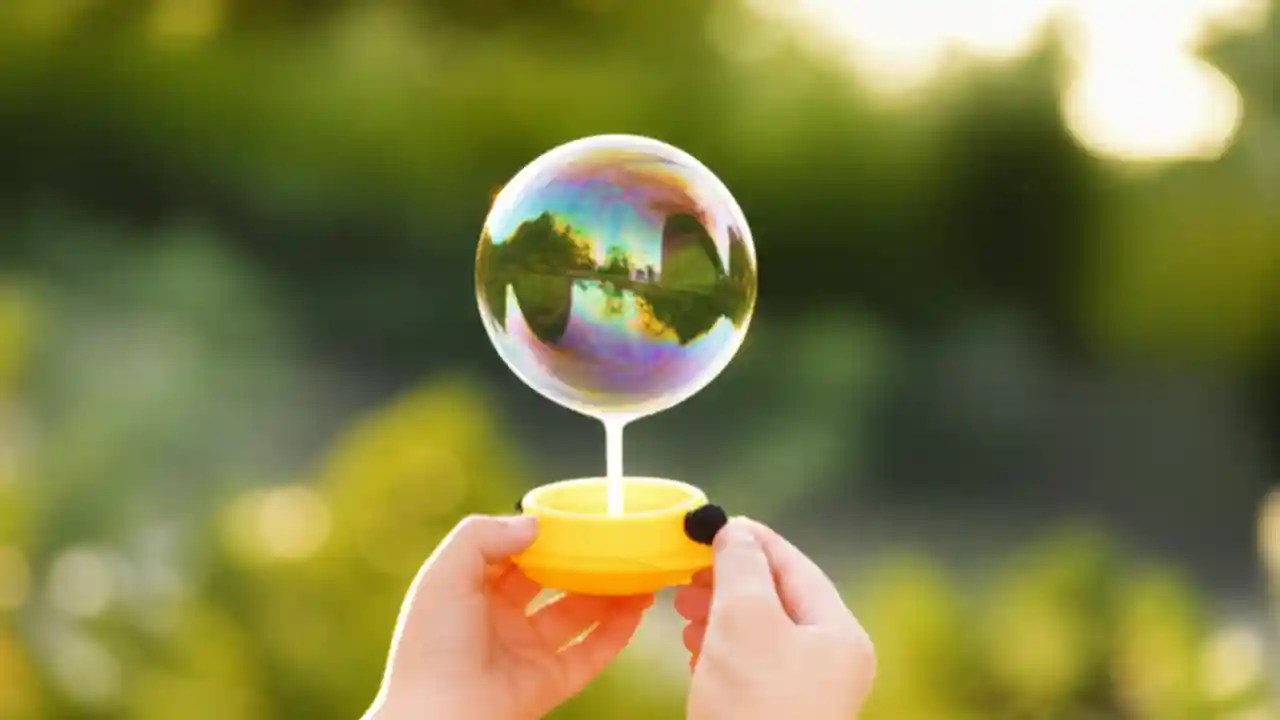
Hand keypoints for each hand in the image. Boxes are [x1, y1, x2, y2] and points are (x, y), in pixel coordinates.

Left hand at [367, 515, 653, 719]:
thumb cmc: (430, 648)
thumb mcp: (444, 575)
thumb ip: (482, 536)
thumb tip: (534, 524)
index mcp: (469, 592)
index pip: (511, 552)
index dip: (541, 534)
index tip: (575, 515)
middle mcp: (499, 620)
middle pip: (550, 582)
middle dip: (581, 561)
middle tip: (615, 540)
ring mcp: (525, 653)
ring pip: (576, 615)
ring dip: (608, 594)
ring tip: (638, 570)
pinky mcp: (548, 684)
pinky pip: (590, 654)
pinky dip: (617, 632)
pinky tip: (637, 608)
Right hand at [676, 518, 875, 719]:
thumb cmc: (756, 710)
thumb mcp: (746, 620)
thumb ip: (741, 566)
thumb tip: (736, 532)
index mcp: (839, 634)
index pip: (795, 566)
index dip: (751, 540)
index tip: (710, 526)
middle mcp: (830, 663)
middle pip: (776, 599)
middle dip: (728, 580)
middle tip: (685, 572)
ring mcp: (804, 694)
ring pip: (759, 635)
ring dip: (719, 614)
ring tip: (683, 611)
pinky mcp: (775, 717)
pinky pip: (749, 668)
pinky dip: (720, 650)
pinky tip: (694, 650)